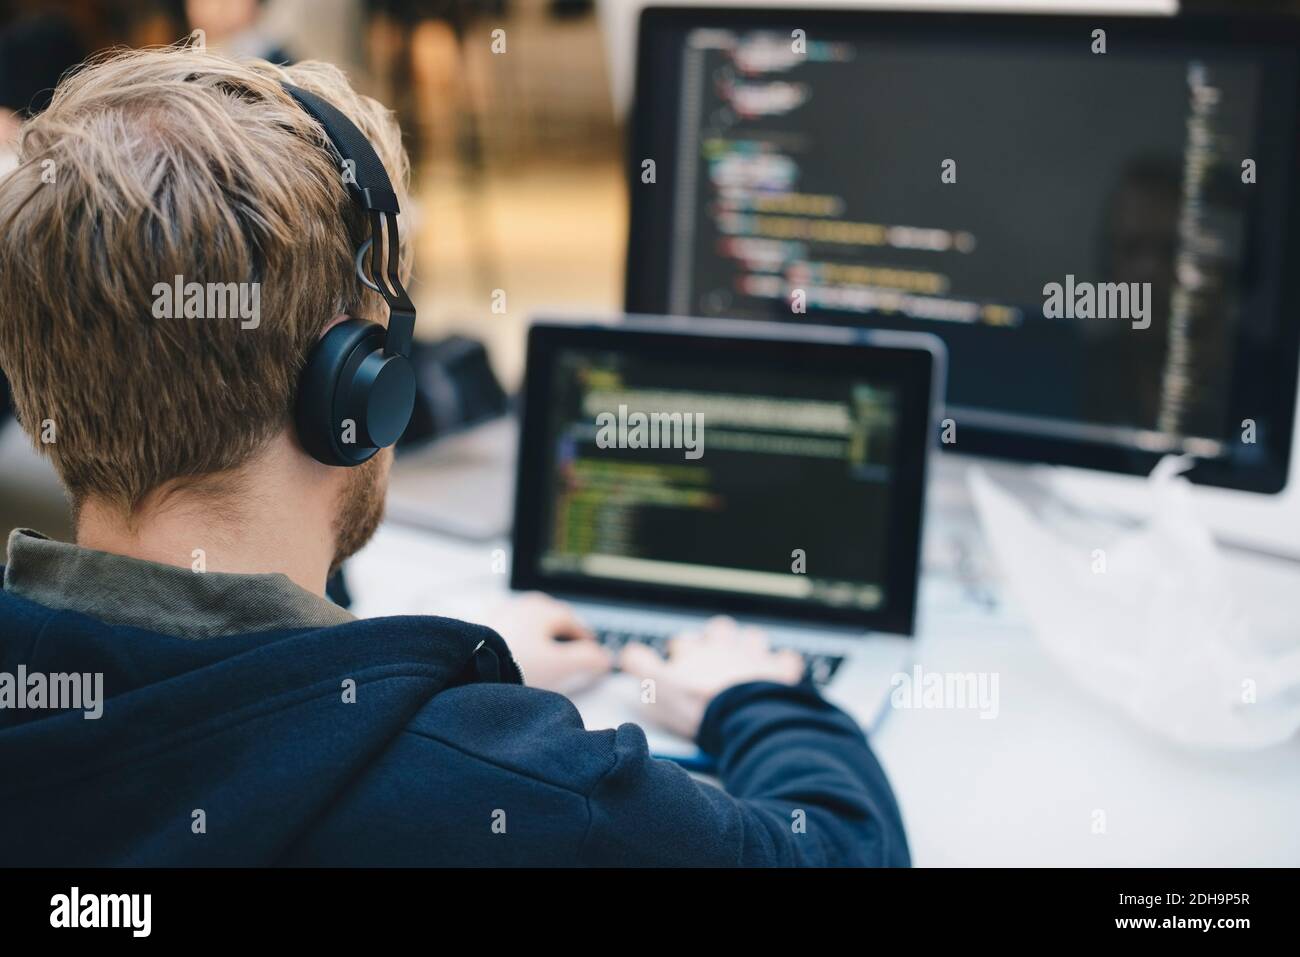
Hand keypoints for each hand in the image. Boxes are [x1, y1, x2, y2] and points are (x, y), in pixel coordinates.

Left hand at [479, 592, 611, 693]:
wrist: (469, 668)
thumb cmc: (514, 666)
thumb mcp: (560, 665)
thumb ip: (586, 659)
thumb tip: (605, 657)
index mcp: (543, 610)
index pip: (572, 621)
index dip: (584, 637)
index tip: (590, 649)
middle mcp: (520, 605)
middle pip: (549, 614)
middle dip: (561, 629)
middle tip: (569, 644)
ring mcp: (497, 613)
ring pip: (524, 618)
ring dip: (536, 630)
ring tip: (540, 648)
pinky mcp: (478, 626)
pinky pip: (502, 626)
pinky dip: (513, 635)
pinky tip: (510, 648)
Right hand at [619, 616, 803, 739]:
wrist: (743, 716)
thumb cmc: (699, 705)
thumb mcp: (657, 686)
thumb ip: (640, 665)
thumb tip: (627, 652)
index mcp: (696, 652)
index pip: (683, 643)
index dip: (680, 653)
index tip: (678, 665)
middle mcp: (725, 648)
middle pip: (719, 630)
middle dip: (715, 638)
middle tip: (714, 655)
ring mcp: (754, 657)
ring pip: (752, 638)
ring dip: (749, 645)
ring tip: (747, 660)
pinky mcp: (779, 672)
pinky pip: (786, 660)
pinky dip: (783, 665)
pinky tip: (781, 672)